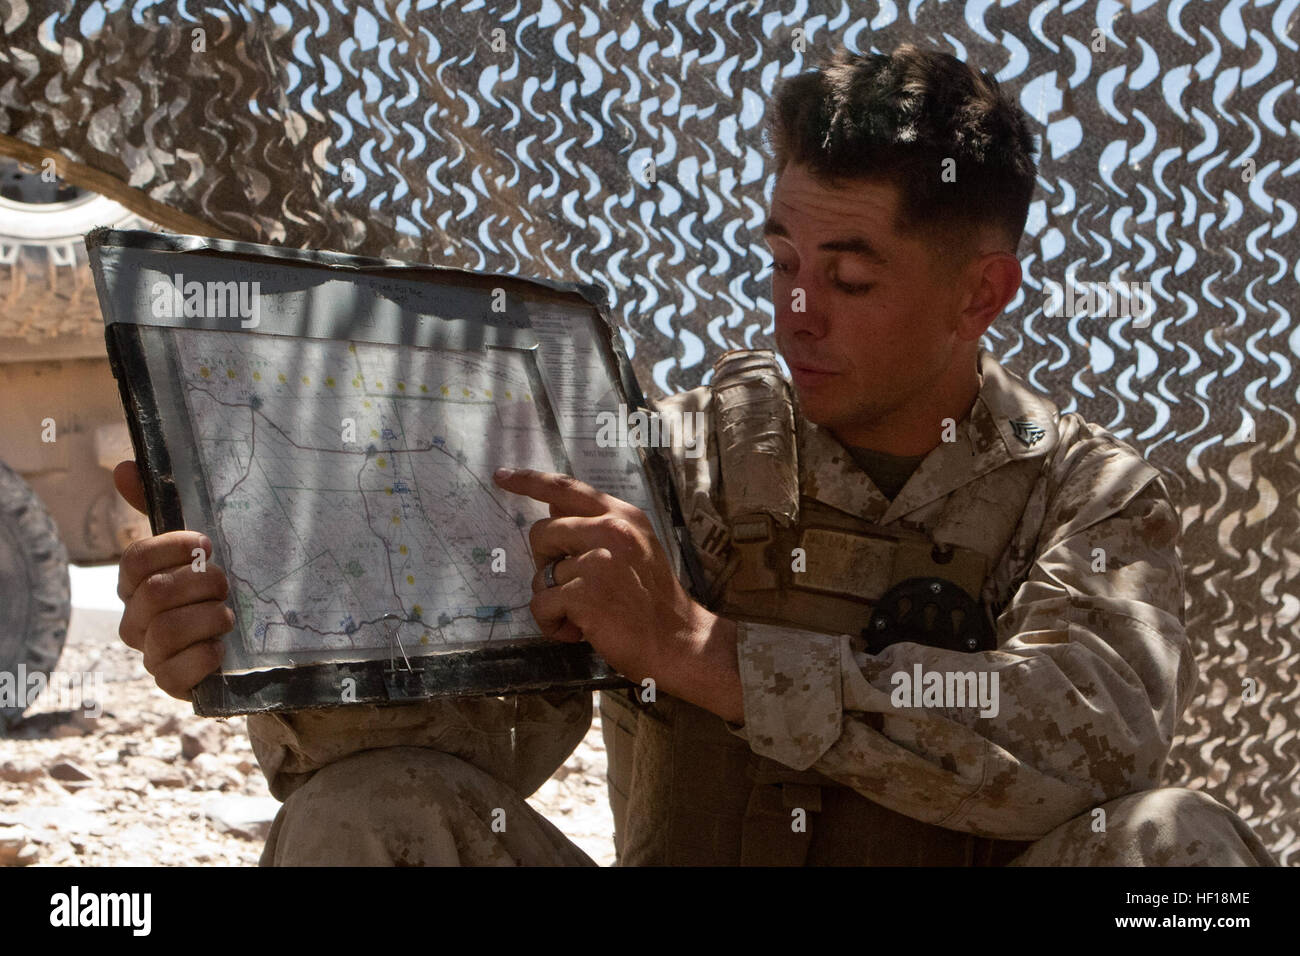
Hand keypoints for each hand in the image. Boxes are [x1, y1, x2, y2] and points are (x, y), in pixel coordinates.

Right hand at [113, 461, 231, 699]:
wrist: (247, 642)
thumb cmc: (215, 587)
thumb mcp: (197, 548)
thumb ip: (160, 508)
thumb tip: (123, 467)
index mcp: (137, 583)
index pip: (135, 560)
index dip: (172, 548)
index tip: (208, 544)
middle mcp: (135, 619)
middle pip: (154, 594)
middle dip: (202, 583)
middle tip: (227, 582)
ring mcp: (150, 654)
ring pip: (165, 631)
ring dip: (209, 618)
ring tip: (228, 616)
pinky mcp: (171, 684)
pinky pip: (176, 673)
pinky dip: (205, 657)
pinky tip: (222, 648)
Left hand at [492, 467, 742, 720]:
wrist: (681, 643)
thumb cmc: (654, 602)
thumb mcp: (635, 548)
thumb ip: (596, 526)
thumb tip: (551, 506)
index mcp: (622, 515)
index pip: (566, 487)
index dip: (529, 480)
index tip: (502, 475)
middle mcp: (611, 530)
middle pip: (541, 533)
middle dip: (545, 564)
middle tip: (572, 588)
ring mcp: (598, 560)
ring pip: (540, 576)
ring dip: (555, 602)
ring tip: (585, 616)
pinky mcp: (584, 593)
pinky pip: (541, 606)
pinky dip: (553, 625)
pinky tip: (580, 631)